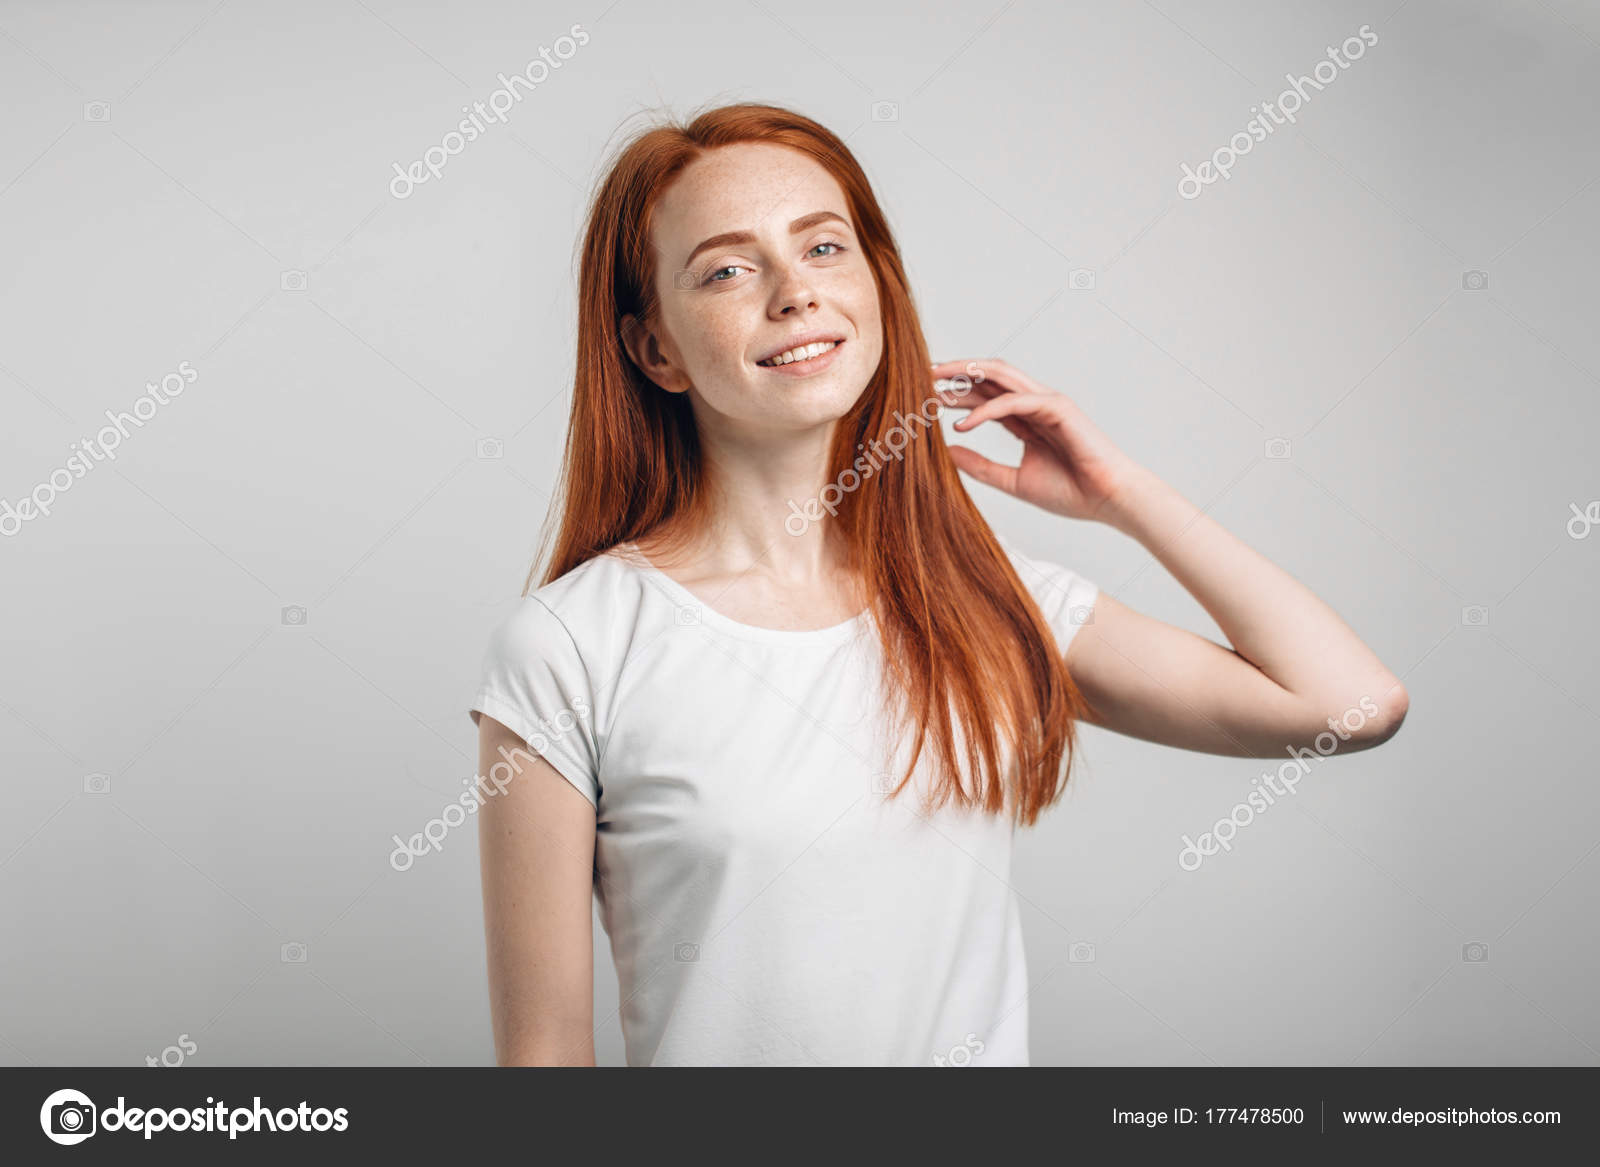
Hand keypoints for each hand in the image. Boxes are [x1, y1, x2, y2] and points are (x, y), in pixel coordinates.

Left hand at [931, 358, 1140, 523]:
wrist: (1109, 500)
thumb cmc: (1071, 493)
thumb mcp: (1013, 481)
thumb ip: (980, 467)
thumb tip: (945, 452)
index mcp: (1026, 418)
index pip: (984, 396)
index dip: (954, 394)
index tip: (922, 398)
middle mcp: (1034, 404)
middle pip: (987, 377)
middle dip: (954, 374)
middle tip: (918, 377)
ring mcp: (1047, 402)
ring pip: (1000, 375)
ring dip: (966, 374)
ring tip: (934, 381)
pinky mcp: (1058, 408)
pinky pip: (1013, 402)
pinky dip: (985, 410)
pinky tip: (962, 424)